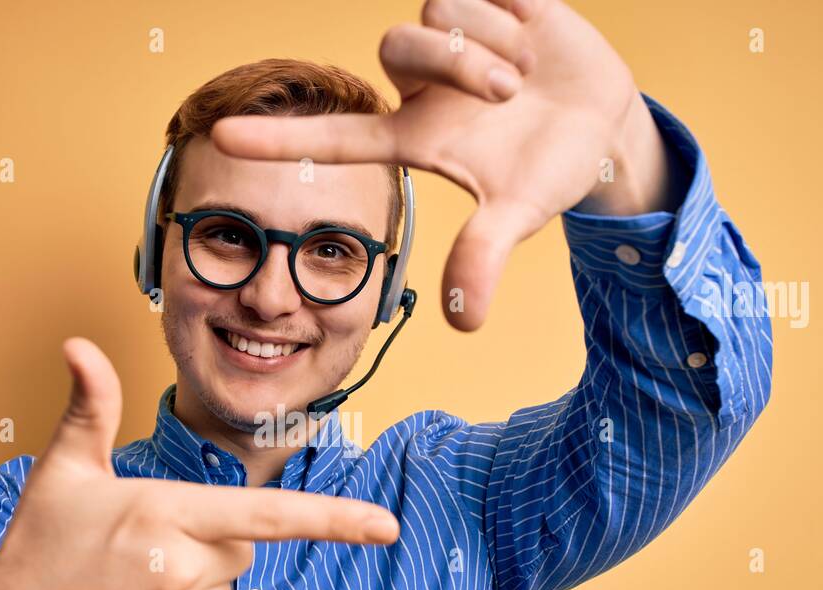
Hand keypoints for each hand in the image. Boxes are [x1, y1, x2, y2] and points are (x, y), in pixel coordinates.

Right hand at [0, 338, 400, 589]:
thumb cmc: (35, 553)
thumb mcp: (60, 475)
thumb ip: (88, 408)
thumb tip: (78, 345)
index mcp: (161, 514)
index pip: (264, 516)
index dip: (333, 520)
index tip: (387, 529)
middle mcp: (179, 572)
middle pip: (240, 549)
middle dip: (204, 545)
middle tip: (139, 552)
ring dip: (191, 589)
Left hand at [211, 0, 683, 330]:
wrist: (602, 122)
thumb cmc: (547, 170)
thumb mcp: (518, 213)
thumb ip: (482, 258)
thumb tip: (464, 324)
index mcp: (413, 136)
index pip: (332, 136)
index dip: (278, 140)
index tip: (219, 139)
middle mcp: (418, 84)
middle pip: (397, 46)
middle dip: (458, 64)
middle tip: (509, 92)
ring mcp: (448, 39)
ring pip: (438, 11)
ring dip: (491, 43)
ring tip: (526, 73)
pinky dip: (514, 12)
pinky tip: (532, 37)